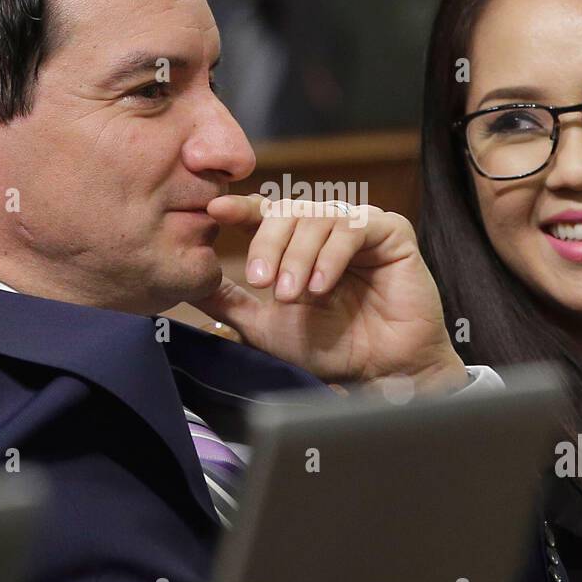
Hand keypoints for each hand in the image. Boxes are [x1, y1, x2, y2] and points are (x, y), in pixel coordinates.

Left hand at [188, 194, 467, 394]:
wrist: (383, 372)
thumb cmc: (331, 349)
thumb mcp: (267, 325)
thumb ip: (230, 302)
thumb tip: (190, 282)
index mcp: (299, 242)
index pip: (266, 213)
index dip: (241, 208)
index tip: (215, 212)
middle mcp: (328, 228)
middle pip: (288, 212)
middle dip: (268, 246)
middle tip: (261, 283)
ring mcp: (361, 227)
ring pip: (317, 218)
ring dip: (298, 257)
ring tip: (292, 294)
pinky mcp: (392, 232)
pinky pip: (354, 228)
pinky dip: (331, 255)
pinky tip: (322, 285)